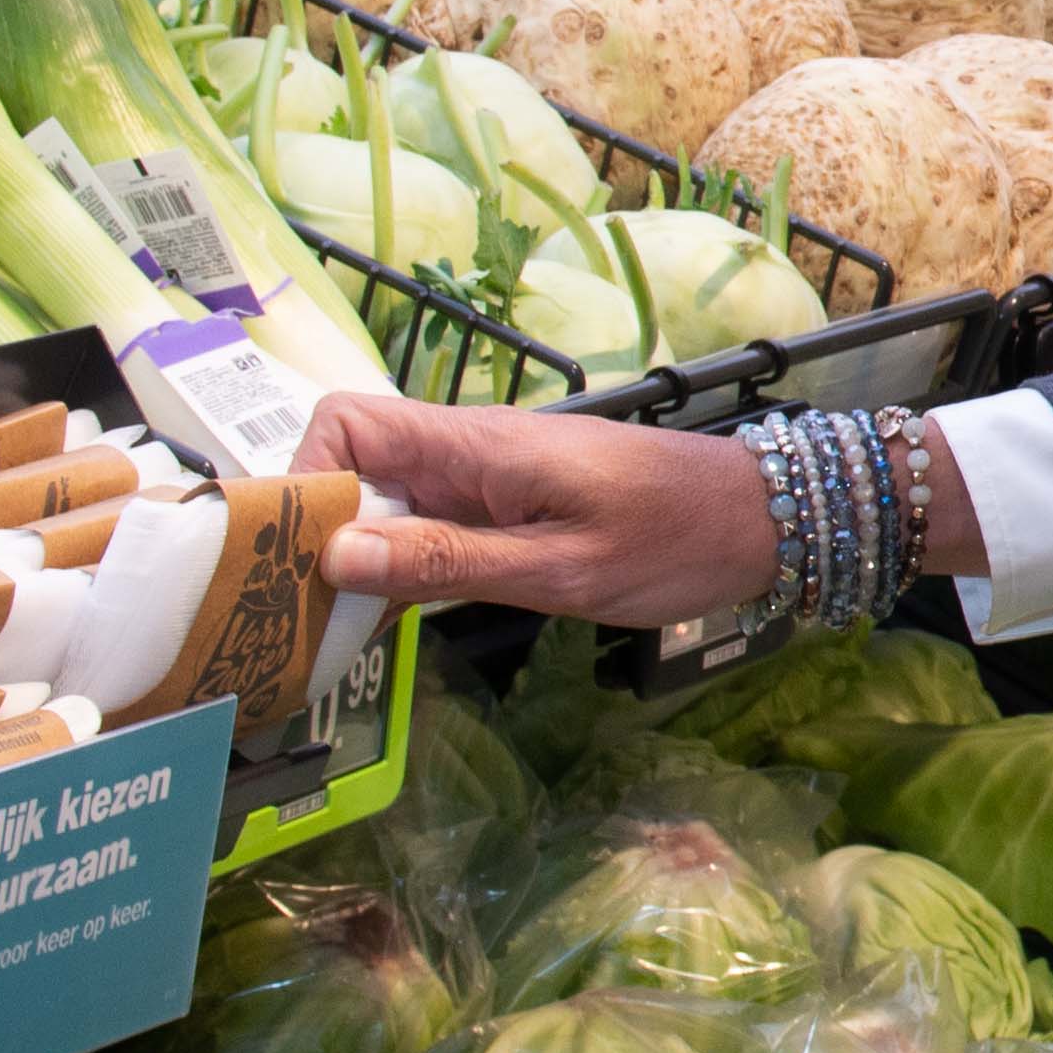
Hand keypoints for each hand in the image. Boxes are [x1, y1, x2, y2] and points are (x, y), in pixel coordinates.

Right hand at [299, 395, 775, 628]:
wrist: (766, 521)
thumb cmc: (678, 539)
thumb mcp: (562, 568)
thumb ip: (450, 561)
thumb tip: (334, 552)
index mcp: (477, 445)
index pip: (347, 425)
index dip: (302, 478)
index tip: (287, 555)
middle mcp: (471, 452)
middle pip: (353, 467)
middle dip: (310, 529)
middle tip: (287, 611)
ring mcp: (489, 480)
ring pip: (385, 502)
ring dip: (349, 555)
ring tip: (317, 628)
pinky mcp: (510, 509)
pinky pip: (429, 526)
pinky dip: (397, 566)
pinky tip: (382, 620)